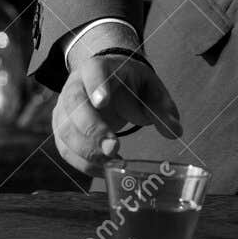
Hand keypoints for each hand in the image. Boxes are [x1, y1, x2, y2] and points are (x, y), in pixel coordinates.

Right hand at [51, 52, 182, 174]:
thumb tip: (174, 131)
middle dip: (92, 128)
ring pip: (66, 131)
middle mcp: (75, 86)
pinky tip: (105, 171)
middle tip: (113, 147)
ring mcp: (64, 108)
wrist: (108, 81)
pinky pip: (66, 150)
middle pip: (74, 104)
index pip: (94, 72)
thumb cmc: (131, 84)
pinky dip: (85, 164)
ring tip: (113, 163)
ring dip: (87, 152)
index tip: (103, 102)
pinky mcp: (63, 130)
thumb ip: (162, 107)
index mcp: (99, 67)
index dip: (96, 86)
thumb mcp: (150, 88)